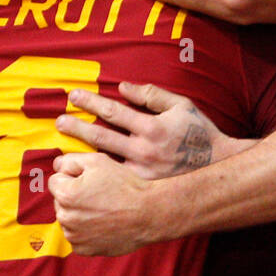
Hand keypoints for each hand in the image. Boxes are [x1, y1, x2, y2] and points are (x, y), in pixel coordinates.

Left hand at [49, 152, 155, 255]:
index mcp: (66, 195)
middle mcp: (66, 218)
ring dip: (79, 214)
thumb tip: (57, 165)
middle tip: (99, 194)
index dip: (72, 177)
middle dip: (74, 196)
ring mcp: (74, 236)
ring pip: (68, 219)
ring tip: (103, 208)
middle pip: (60, 201)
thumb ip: (71, 160)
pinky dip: (86, 230)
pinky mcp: (84, 249)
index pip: (55, 181)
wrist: (148, 214)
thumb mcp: (98, 161)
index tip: (90, 180)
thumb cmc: (125, 185)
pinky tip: (103, 222)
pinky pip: (77, 236)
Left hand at [56, 82, 247, 178]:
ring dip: (80, 156)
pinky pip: (114, 183)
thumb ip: (152, 95)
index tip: (73, 96)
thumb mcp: (182, 105)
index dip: (91, 102)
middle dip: (77, 127)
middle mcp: (144, 150)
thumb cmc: (199, 132)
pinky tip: (81, 178)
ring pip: (103, 162)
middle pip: (101, 136)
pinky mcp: (143, 188)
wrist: (215, 167)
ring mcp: (142, 172)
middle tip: (59, 121)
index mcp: (152, 127)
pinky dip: (97, 179)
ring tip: (61, 154)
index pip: (113, 111)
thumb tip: (122, 87)